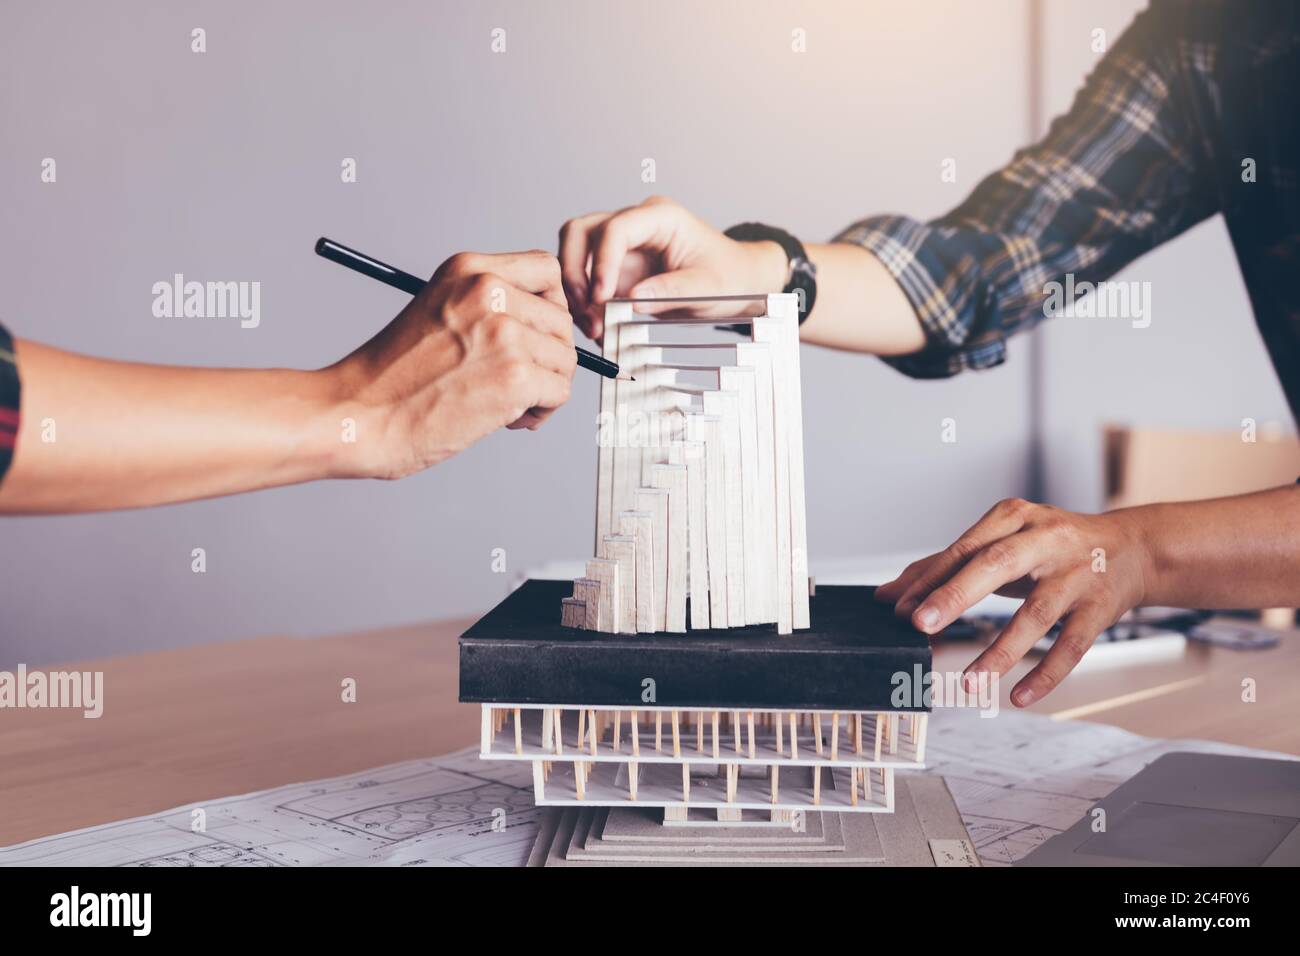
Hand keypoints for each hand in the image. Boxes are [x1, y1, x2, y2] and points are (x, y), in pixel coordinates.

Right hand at [331, 250, 575, 478]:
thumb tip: (546, 324)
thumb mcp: (438, 310)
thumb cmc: (393, 378)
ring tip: (506, 403)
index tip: (535, 336)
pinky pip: (560, 393)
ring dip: (545, 387)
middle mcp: (488, 292)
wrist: (360, 416)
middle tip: (512, 381)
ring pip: (565, 359)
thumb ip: (488, 305)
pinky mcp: (515, 376)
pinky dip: (541, 412)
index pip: (547, 272)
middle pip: (561, 321)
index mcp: (469, 270)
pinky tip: (507, 418)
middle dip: (547, 356)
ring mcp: (504, 333)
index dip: (551, 308)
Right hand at [558, 196, 787, 341]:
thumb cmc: (729, 277)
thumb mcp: (708, 288)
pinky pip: (587, 282)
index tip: (602, 299)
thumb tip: (631, 300)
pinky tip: (599, 328)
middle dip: (574, 272)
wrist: (737, 283)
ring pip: (575, 256)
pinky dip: (586, 306)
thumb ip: (670, 292)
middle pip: (580, 232)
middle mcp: (634, 225)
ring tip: (593, 327)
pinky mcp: (616, 270)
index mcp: (660, 217)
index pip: (615, 229)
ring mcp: (622, 247)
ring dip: (576, 292)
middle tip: (585, 310)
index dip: (601, 264)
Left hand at [875, 498, 1152, 706]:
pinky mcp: (1100, 608)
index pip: (963, 549)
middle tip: (919, 625)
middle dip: (954, 595)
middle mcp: (1045, 540)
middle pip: (995, 566)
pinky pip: (1071, 647)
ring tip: (969, 684)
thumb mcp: (1001, 541)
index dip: (929, 580)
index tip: (896, 608)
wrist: (1132, 549)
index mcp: (1013, 518)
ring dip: (1000, 652)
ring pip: (1035, 615)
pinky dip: (1046, 674)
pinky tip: (1019, 696)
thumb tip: (889, 595)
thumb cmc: (1051, 546)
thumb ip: (947, 566)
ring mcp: (1075, 575)